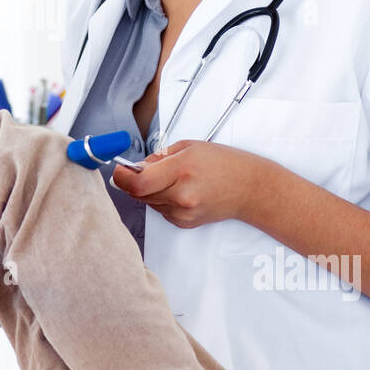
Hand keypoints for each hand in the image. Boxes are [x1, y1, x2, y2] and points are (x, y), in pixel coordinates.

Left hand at [109, 140, 267, 228]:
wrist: (250, 189)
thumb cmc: (225, 164)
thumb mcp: (190, 147)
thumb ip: (159, 156)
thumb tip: (137, 166)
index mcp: (182, 170)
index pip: (138, 182)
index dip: (122, 177)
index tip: (119, 170)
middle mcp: (181, 195)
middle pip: (139, 193)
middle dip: (134, 181)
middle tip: (141, 170)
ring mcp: (183, 212)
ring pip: (149, 202)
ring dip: (150, 190)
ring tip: (171, 178)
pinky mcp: (184, 223)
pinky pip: (161, 210)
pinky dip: (163, 200)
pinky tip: (180, 191)